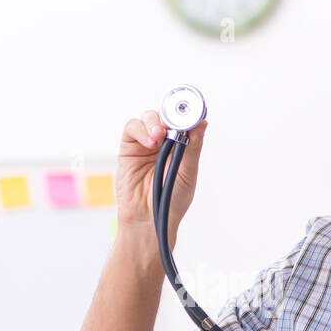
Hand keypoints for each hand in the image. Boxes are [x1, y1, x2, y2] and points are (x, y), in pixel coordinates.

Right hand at [115, 111, 207, 247]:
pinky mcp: (129, 148)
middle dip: (171, 114)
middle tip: (175, 123)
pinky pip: (132, 128)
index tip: (195, 110)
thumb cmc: (171, 201)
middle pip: (167, 114)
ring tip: (159, 136)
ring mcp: (146, 143)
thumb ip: (192, 149)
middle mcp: (164, 141)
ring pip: (149, 117)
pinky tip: (149, 141)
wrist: (149, 220)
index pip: (186, 121)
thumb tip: (201, 124)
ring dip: (155, 121)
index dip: (190, 113)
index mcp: (183, 145)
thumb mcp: (187, 174)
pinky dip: (140, 129)